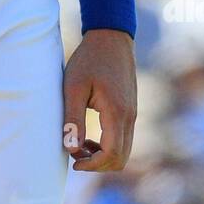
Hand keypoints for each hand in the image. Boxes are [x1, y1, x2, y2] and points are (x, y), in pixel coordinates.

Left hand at [62, 28, 136, 172]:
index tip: (74, 162)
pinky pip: (124, 139)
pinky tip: (89, 137)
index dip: (93, 165)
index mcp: (116, 112)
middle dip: (98, 164)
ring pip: (124, 151)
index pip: (112, 154)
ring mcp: (132, 113)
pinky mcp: (130, 110)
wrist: (111, 38)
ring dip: (103, 156)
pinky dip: (108, 146)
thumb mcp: (74, 87)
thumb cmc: (89, 59)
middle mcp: (129, 116)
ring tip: (79, 146)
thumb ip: (73, 119)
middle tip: (75, 155)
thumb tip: (71, 149)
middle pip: (121, 158)